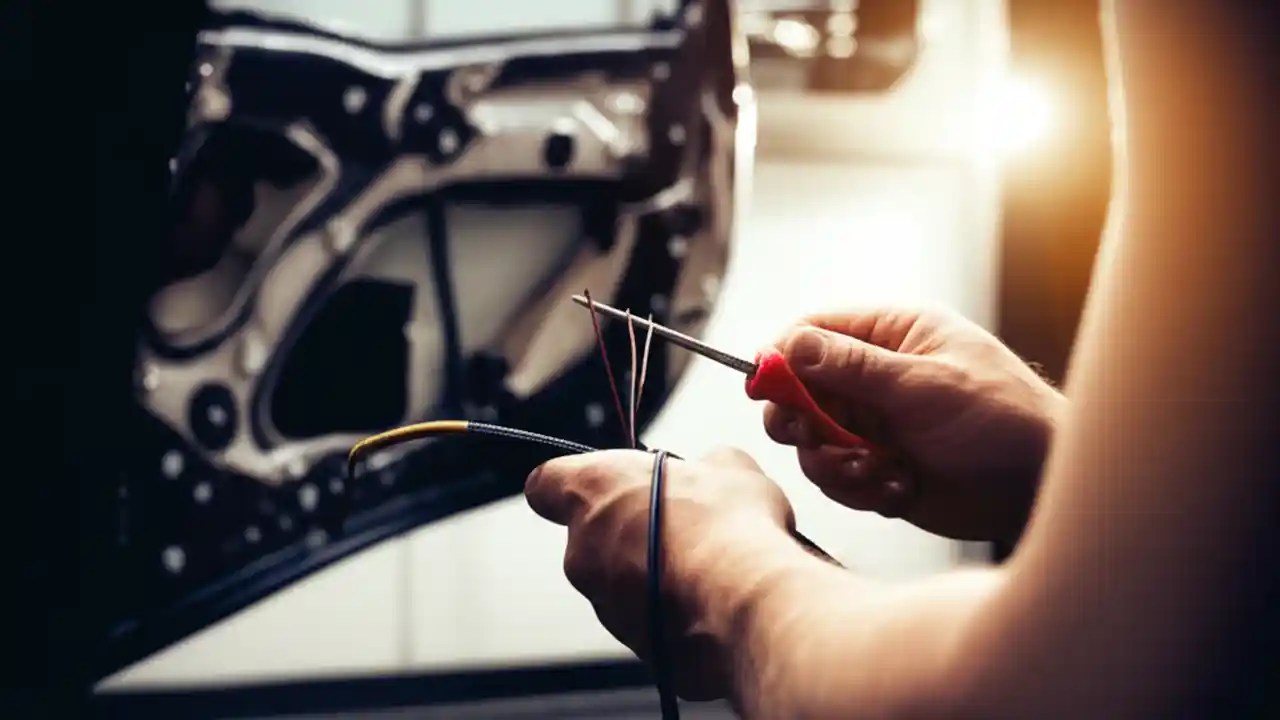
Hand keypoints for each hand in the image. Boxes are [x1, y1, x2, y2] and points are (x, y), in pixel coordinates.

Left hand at [524, 447, 799, 700]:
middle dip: (634, 532)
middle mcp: (583, 550)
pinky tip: (715, 600)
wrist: (745, 605)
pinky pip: (648, 620)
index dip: (576, 483)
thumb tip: (710, 471)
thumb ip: (701, 464)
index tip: (607, 482)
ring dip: (655, 574)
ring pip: (620, 583)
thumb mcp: (728, 467)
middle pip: (593, 537)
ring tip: (710, 567)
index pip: (546, 485)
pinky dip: (674, 611)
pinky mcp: (635, 646)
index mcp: (592, 492)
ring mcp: (604, 604)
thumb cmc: (726, 527)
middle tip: (685, 526)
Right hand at [763, 307, 1065, 543]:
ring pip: (812, 441)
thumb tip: (790, 346)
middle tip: (808, 434)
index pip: (813, 333)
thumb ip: (852, 368)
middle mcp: (876, 377)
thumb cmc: (1003, 419)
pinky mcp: (878, 467)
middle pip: (799, 390)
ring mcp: (875, 424)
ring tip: (877, 470)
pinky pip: (838, 478)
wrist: (1040, 489)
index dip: (781, 359)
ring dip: (835, 462)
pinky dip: (860, 488)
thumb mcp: (923, 386)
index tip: (763, 387)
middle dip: (799, 418)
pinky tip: (899, 487)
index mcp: (892, 335)